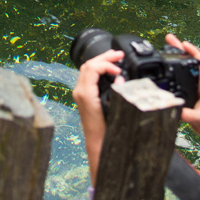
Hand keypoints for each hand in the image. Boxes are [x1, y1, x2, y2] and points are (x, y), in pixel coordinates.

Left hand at [73, 49, 123, 180]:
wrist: (99, 145)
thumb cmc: (107, 132)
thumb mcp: (115, 111)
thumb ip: (118, 93)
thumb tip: (119, 78)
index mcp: (85, 94)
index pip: (92, 68)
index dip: (107, 63)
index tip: (119, 68)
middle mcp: (80, 92)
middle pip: (88, 65)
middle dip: (105, 57)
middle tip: (120, 54)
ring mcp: (80, 94)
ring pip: (87, 69)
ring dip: (102, 61)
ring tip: (116, 57)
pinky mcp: (84, 97)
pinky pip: (89, 77)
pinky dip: (99, 69)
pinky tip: (110, 69)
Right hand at [163, 34, 199, 150]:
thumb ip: (188, 115)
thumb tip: (177, 110)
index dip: (192, 51)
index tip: (183, 43)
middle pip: (190, 62)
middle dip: (179, 49)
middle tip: (169, 38)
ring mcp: (195, 88)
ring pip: (185, 69)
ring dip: (176, 58)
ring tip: (166, 48)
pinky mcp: (190, 95)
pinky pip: (181, 79)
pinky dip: (174, 72)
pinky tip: (166, 70)